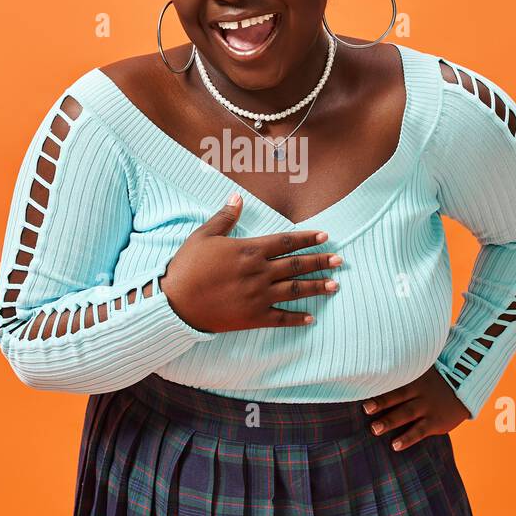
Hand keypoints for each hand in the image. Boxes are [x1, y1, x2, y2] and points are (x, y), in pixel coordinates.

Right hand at [158, 193, 342, 333]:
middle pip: (296, 265)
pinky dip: (296, 318)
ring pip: (294, 290)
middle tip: (340, 260)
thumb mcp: (204, 236)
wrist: (176, 302)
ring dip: (317, 287)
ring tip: (335, 285)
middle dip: (320, 261)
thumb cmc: (187, 267)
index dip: (307, 238)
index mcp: (250, 250)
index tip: (324, 236)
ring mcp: (258, 296)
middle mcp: (259, 272)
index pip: (286, 241)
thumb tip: (237, 197)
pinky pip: (280, 318)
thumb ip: (225, 217)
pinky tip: (310, 318)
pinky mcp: (252, 317)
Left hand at [361, 365, 468, 450]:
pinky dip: (407, 438)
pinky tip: (395, 445)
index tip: (361, 388)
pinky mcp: (435, 421)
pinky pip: (419, 431)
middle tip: (365, 409)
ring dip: (390, 421)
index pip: (393, 380)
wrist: (466, 388)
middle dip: (380, 403)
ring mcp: (428, 407)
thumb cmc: (436, 381)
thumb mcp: (422, 371)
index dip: (378, 385)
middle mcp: (419, 391)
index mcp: (414, 378)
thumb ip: (404, 375)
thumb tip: (377, 375)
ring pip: (406, 414)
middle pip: (397, 396)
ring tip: (374, 429)